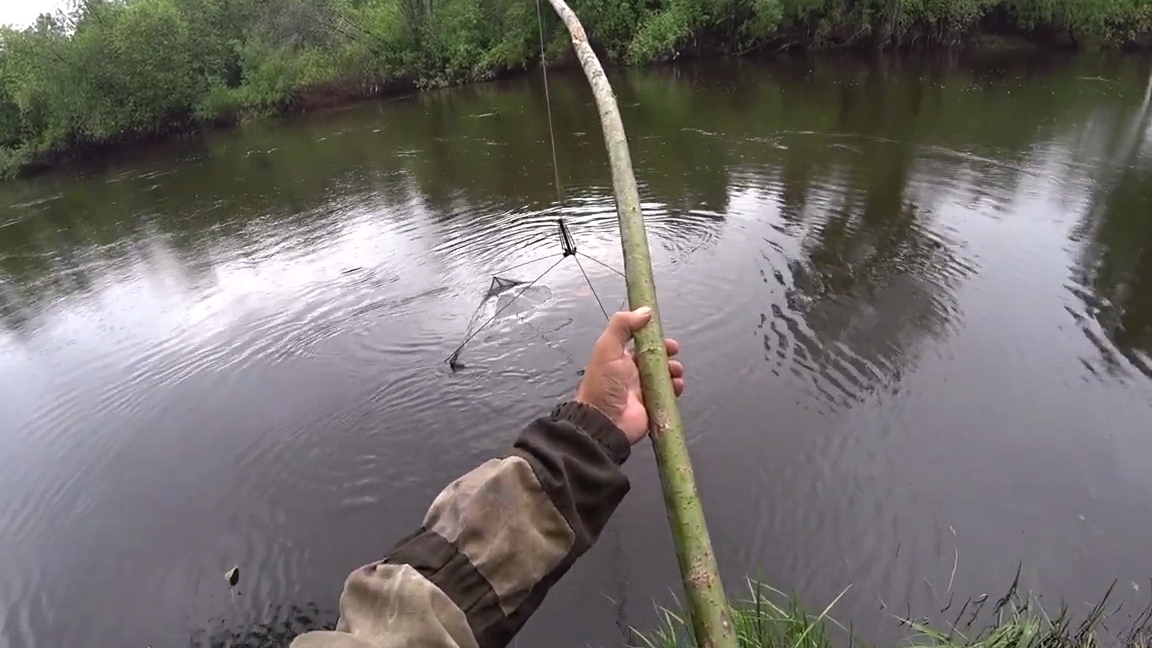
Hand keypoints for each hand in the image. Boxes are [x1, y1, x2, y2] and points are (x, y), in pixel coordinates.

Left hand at [575, 306, 684, 443]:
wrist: (604, 421)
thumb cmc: (604, 382)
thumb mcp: (608, 347)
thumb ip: (623, 325)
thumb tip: (646, 311)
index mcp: (619, 359)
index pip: (641, 345)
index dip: (655, 339)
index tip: (666, 338)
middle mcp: (631, 374)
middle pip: (656, 359)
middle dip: (667, 355)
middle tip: (674, 354)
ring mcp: (643, 391)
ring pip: (665, 376)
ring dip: (673, 371)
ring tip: (675, 372)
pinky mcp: (652, 407)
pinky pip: (668, 394)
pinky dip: (675, 388)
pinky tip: (676, 386)